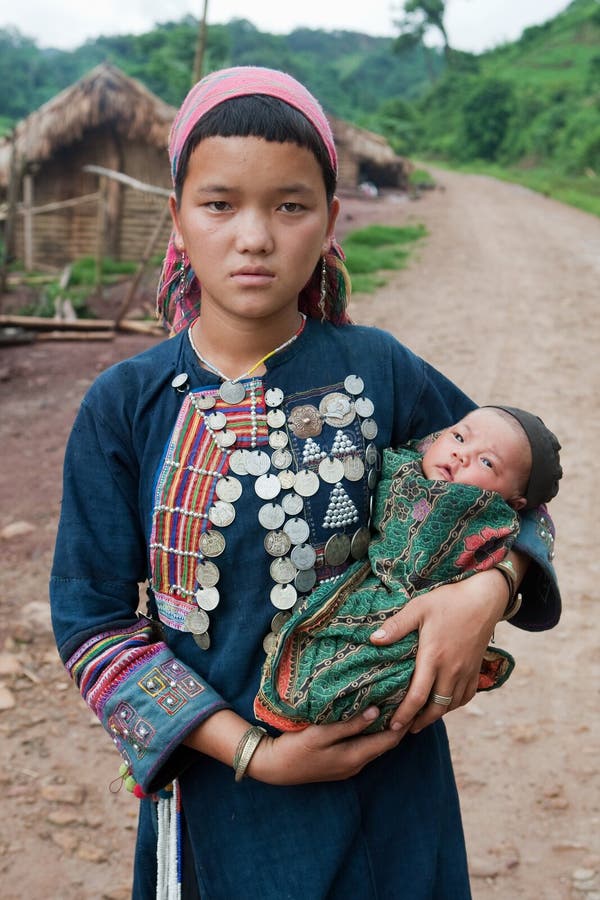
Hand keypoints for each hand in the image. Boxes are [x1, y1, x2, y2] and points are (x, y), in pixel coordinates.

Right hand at [248, 707, 402, 784]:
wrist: (273, 767)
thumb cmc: (295, 748)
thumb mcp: (320, 734)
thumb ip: (349, 725)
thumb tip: (377, 712)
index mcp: (354, 757)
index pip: (390, 740)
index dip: (402, 722)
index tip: (410, 700)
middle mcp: (356, 765)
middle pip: (385, 743)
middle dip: (396, 723)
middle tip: (403, 698)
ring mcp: (348, 766)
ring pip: (374, 745)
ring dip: (383, 728)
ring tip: (389, 703)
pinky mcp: (339, 764)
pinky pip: (363, 747)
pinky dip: (370, 733)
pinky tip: (367, 718)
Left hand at [370, 570, 508, 735]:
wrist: (484, 599)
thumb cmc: (448, 601)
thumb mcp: (418, 608)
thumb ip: (396, 626)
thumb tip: (373, 640)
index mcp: (433, 657)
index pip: (418, 696)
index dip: (405, 714)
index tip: (393, 726)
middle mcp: (452, 670)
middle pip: (436, 708)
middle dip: (419, 722)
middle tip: (403, 729)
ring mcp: (466, 671)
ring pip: (451, 704)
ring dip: (436, 715)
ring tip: (420, 719)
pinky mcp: (476, 669)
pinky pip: (466, 696)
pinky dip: (453, 705)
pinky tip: (444, 704)